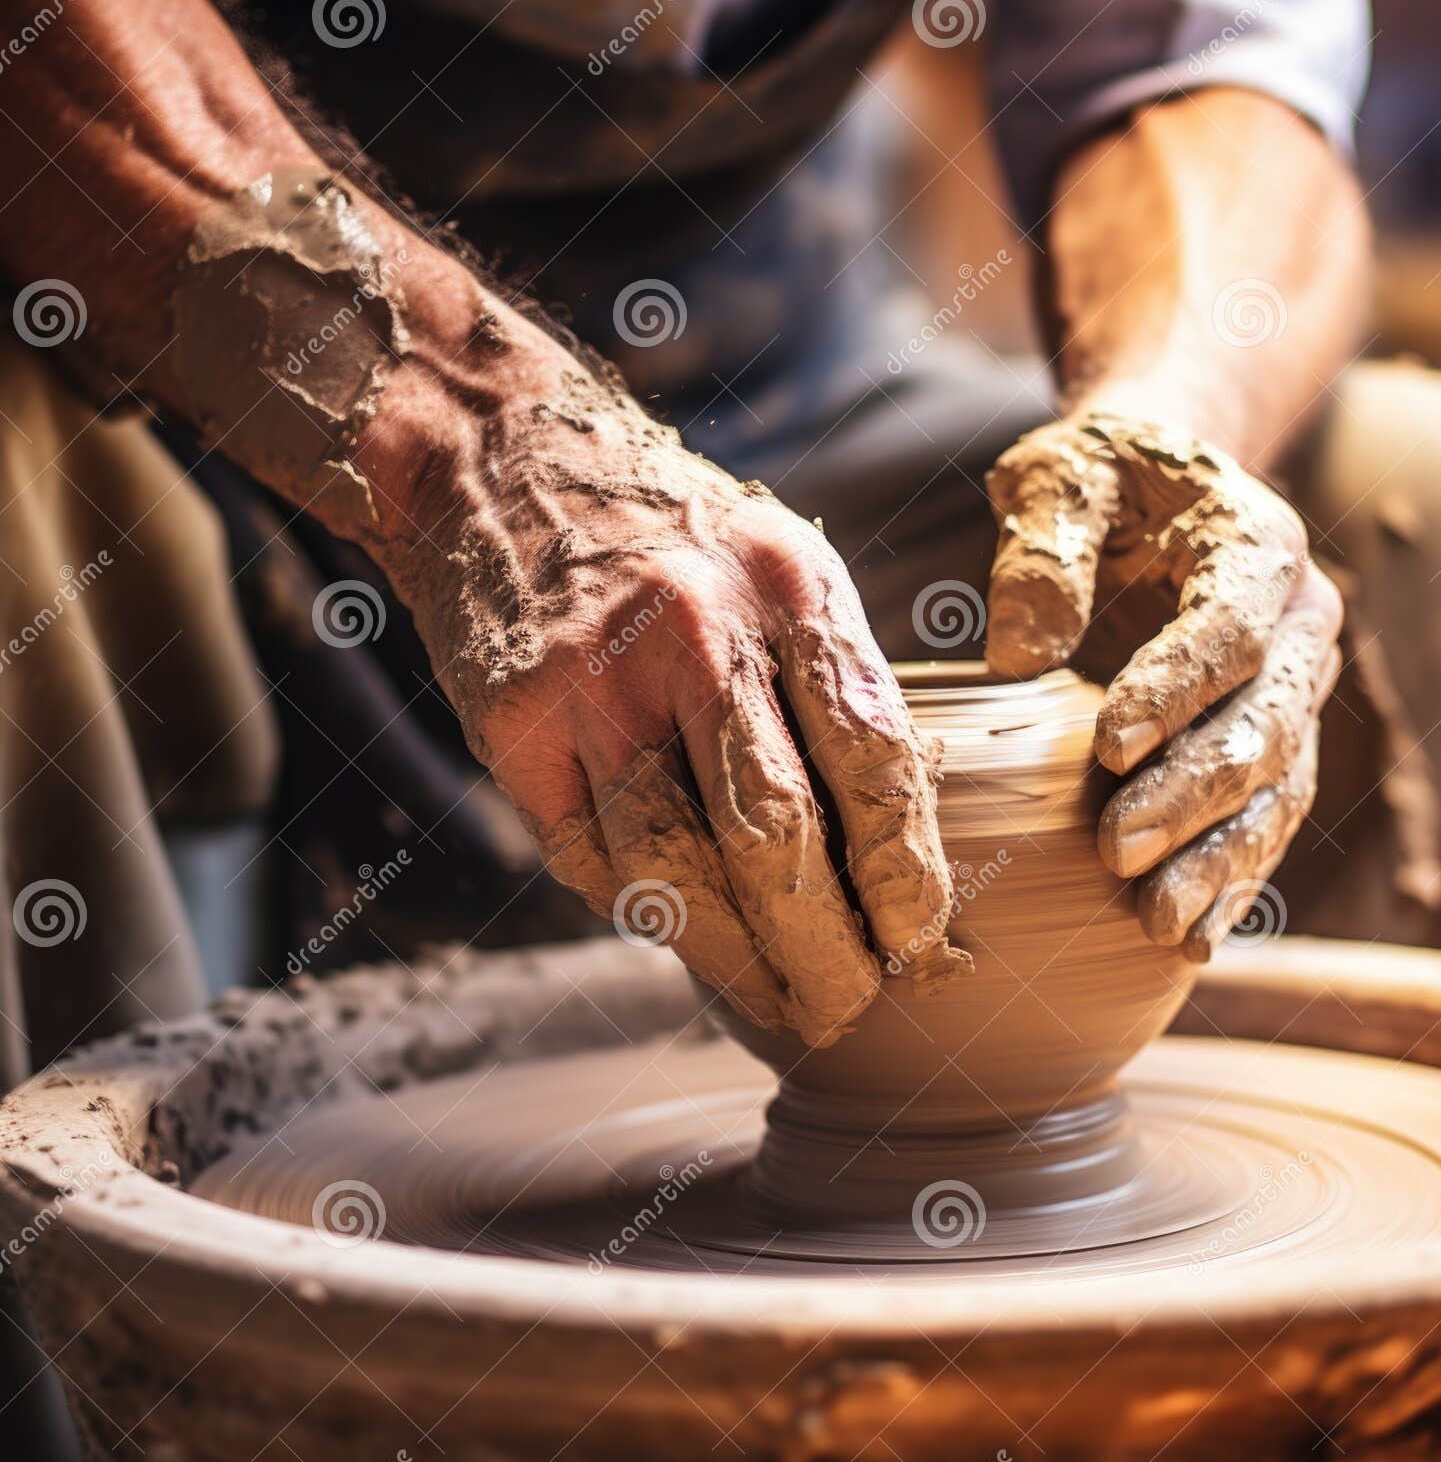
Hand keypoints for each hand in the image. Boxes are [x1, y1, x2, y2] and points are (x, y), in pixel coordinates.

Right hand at [381, 370, 964, 1046]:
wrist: (500, 457)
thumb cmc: (674, 533)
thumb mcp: (780, 564)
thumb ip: (833, 685)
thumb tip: (889, 848)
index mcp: (790, 586)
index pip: (870, 757)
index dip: (904, 871)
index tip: (919, 940)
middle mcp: (696, 632)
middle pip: (775, 833)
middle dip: (826, 944)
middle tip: (854, 1003)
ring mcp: (596, 682)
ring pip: (675, 865)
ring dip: (739, 958)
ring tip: (785, 1001)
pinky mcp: (519, 725)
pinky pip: (593, 857)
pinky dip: (649, 912)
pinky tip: (692, 935)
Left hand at [984, 412, 1341, 960]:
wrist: (1158, 489)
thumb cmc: (1099, 479)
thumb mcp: (1058, 477)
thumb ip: (1043, 549)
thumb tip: (1020, 656)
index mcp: (1257, 545)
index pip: (1229, 628)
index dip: (1176, 690)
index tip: (1107, 747)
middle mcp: (1300, 623)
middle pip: (1262, 723)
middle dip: (1190, 795)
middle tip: (1114, 851)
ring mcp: (1295, 690)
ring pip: (1275, 788)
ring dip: (1217, 859)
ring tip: (1155, 921)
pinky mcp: (1274, 741)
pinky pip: (1266, 819)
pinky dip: (1231, 879)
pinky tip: (1191, 937)